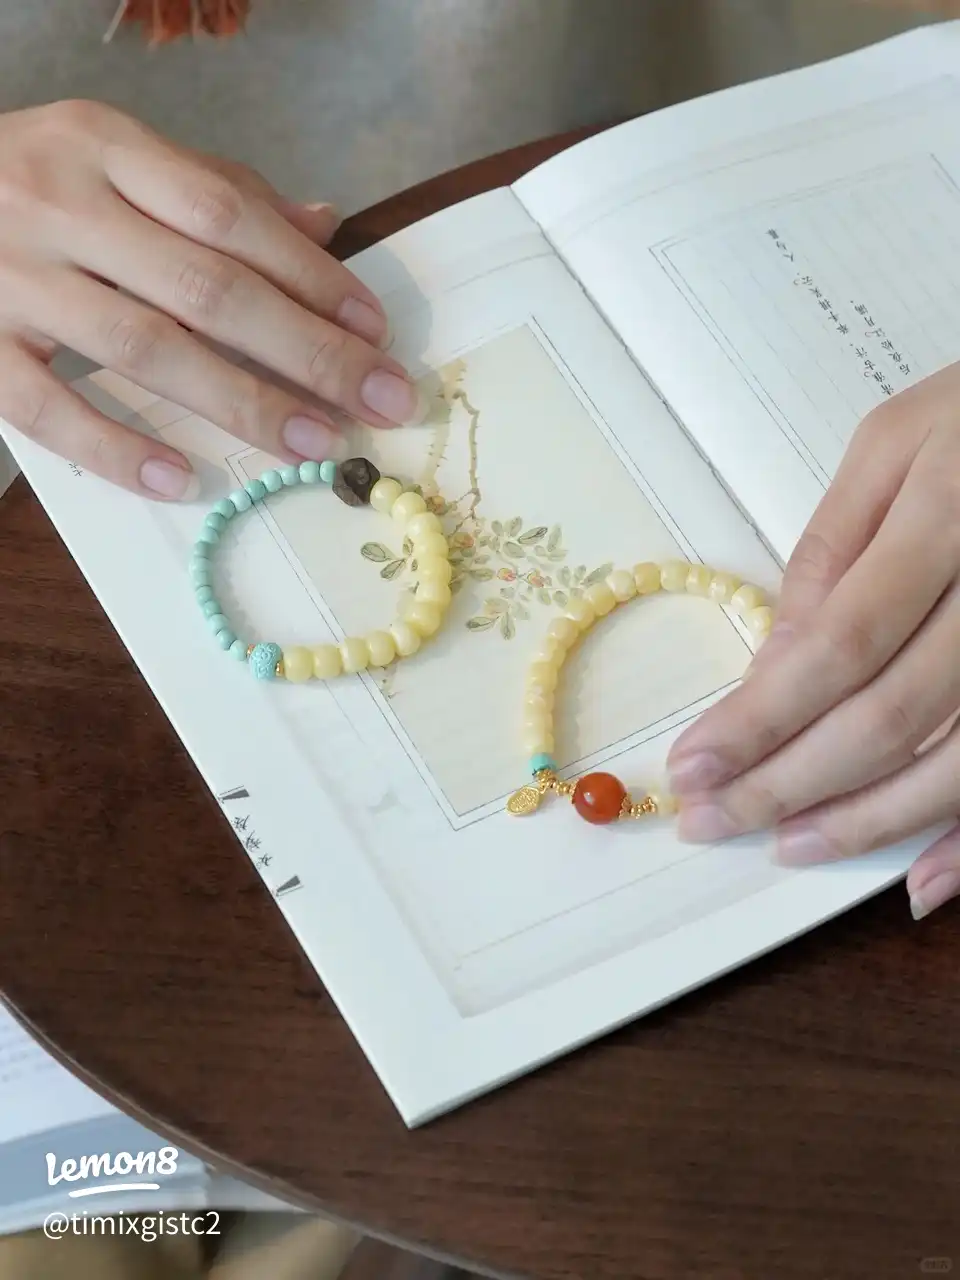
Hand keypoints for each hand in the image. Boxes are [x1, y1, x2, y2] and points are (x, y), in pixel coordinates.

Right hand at [0, 101, 421, 498]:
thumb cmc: (38, 179)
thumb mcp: (122, 158)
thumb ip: (218, 191)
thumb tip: (325, 225)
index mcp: (108, 147)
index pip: (229, 214)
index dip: (311, 276)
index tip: (375, 332)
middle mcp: (62, 204)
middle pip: (205, 287)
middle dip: (306, 351)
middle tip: (379, 401)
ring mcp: (14, 276)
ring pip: (143, 348)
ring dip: (241, 401)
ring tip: (313, 442)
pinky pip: (47, 407)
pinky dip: (114, 445)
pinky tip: (180, 477)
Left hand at [666, 361, 959, 919]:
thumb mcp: (896, 442)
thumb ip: (833, 549)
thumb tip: (775, 663)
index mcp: (951, 515)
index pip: (839, 644)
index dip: (762, 718)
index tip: (692, 765)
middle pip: (891, 715)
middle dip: (791, 780)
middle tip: (712, 820)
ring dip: (872, 821)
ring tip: (789, 847)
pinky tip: (925, 883)